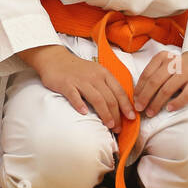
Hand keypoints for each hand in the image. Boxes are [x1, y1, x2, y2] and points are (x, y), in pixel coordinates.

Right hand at [18, 44, 134, 131]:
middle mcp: (94, 77)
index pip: (119, 91)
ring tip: (109, 125)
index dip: (126, 106)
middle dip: (116, 115)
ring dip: (105, 114)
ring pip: (96, 99)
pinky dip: (80, 105)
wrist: (55, 59)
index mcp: (103, 74)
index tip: (132, 117)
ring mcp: (80, 81)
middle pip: (109, 98)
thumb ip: (106, 85)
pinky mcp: (66, 84)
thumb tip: (118, 105)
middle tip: (119, 128)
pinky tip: (85, 114)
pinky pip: (75, 96)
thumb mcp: (96, 72)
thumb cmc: (77, 69)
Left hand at [133, 50, 187, 116]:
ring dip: (157, 103)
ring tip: (151, 112)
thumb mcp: (164, 65)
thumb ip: (152, 75)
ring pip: (167, 89)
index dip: (139, 89)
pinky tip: (169, 109)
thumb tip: (137, 96)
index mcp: (162, 57)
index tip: (134, 100)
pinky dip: (176, 103)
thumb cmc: (177, 68)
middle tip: (139, 108)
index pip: (147, 74)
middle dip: (145, 97)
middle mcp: (174, 63)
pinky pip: (185, 95)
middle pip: (155, 82)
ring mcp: (187, 72)